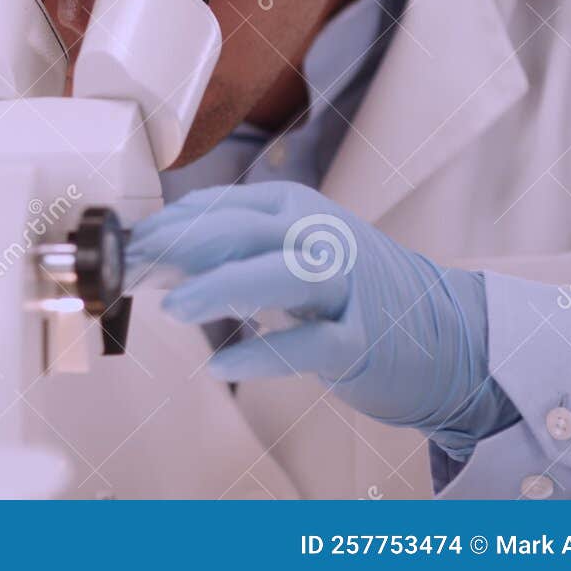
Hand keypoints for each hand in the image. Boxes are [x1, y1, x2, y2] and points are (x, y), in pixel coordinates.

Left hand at [128, 181, 517, 457]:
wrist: (446, 335)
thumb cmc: (347, 294)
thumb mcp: (288, 255)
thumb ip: (226, 252)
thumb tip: (153, 256)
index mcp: (294, 209)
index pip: (220, 208)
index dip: (168, 225)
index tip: (123, 244)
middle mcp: (320, 236)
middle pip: (243, 230)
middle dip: (182, 245)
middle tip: (132, 265)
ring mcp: (346, 286)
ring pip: (278, 274)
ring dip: (220, 287)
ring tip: (171, 308)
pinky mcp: (362, 339)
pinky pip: (309, 342)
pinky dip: (264, 351)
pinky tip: (222, 362)